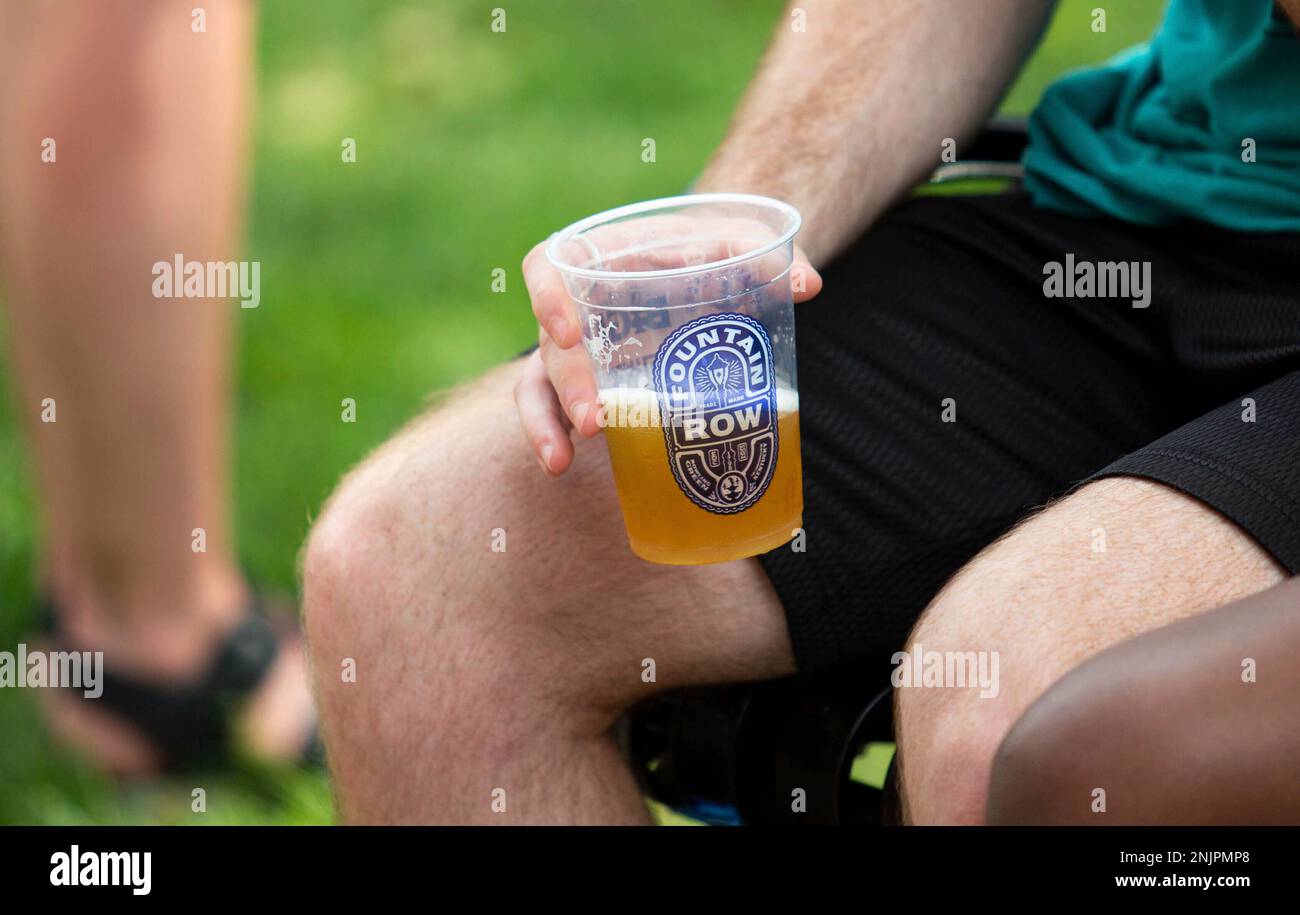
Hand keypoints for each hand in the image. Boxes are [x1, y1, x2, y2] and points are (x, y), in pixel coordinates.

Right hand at [515, 237, 820, 475]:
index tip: (566, 332)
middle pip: (551, 342)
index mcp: (600, 260)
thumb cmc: (710, 251)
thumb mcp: (737, 241)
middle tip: (597, 419)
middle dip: (571, 384)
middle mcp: (576, 306)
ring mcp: (575, 350)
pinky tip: (559, 466)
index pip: (548, 265)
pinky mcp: (584, 386)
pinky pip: (549, 412)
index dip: (546, 296)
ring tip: (562, 459)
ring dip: (545, 422)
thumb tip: (810, 286)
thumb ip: (768, 253)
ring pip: (538, 383)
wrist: (706, 270)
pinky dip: (549, 438)